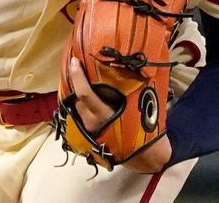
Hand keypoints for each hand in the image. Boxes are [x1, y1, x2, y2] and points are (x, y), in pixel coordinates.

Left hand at [68, 57, 170, 173]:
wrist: (144, 158)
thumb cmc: (145, 131)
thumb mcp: (138, 109)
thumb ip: (127, 93)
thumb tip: (123, 69)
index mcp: (105, 116)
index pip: (85, 94)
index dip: (77, 76)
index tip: (74, 61)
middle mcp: (92, 123)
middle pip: (77, 97)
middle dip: (74, 81)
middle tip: (76, 63)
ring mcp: (88, 130)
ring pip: (76, 105)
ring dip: (76, 91)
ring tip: (78, 75)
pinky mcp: (87, 135)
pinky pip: (79, 114)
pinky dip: (80, 102)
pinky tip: (84, 93)